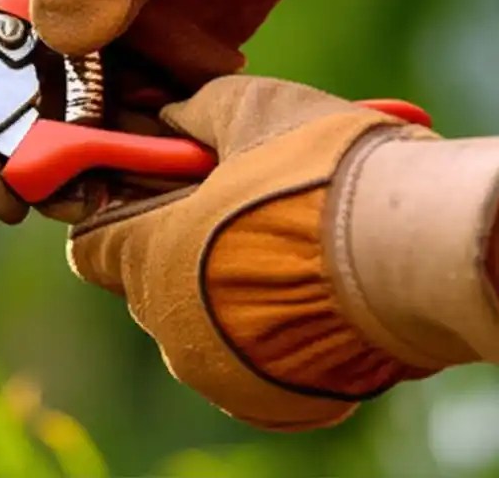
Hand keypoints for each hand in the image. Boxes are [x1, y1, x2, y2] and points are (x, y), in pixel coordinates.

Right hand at [0, 0, 469, 223]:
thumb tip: (63, 35)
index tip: (5, 185)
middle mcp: (70, 6)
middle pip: (38, 103)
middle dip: (56, 158)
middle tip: (82, 202)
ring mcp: (127, 34)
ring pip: (101, 122)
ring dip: (122, 160)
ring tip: (155, 182)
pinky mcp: (182, 56)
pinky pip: (162, 119)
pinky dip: (174, 146)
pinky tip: (194, 157)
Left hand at [70, 76, 498, 429]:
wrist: (418, 253)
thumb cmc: (322, 175)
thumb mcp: (253, 109)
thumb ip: (197, 110)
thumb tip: (175, 113)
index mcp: (147, 257)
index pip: (90, 244)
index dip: (116, 215)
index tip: (153, 194)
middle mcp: (168, 324)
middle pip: (148, 284)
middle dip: (179, 248)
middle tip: (232, 213)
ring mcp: (215, 370)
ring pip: (198, 325)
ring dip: (222, 291)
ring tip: (281, 251)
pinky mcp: (265, 400)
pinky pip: (243, 363)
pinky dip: (262, 334)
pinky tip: (305, 296)